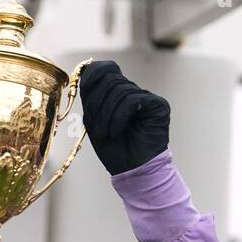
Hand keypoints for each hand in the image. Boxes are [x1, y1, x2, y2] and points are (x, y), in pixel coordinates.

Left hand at [79, 60, 170, 175]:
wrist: (133, 172)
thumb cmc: (114, 150)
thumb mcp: (95, 119)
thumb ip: (91, 96)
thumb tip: (85, 71)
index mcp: (119, 94)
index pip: (107, 68)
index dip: (93, 74)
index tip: (83, 88)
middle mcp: (134, 93)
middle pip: (111, 78)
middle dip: (97, 102)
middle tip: (95, 127)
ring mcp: (147, 98)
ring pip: (119, 91)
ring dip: (106, 115)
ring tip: (106, 134)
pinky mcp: (158, 105)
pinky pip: (131, 100)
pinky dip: (119, 117)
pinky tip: (116, 132)